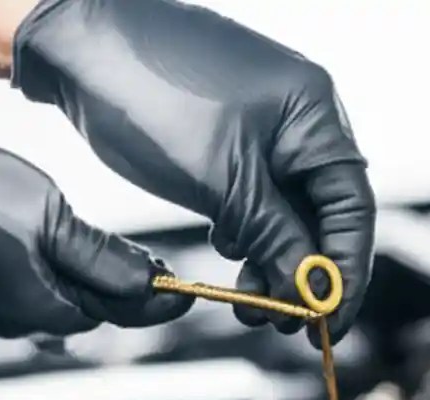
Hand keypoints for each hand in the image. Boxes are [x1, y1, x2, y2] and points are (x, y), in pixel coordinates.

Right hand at [0, 134, 191, 337]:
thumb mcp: (45, 217)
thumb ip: (100, 254)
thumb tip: (149, 279)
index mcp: (50, 307)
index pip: (127, 311)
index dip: (163, 297)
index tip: (189, 286)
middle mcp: (27, 316)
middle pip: (101, 308)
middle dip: (135, 290)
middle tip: (166, 267)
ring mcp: (3, 303)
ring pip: (70, 295)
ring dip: (101, 278)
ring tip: (129, 254)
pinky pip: (40, 283)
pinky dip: (67, 268)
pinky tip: (72, 243)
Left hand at [12, 0, 375, 343]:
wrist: (75, 42)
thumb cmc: (152, 96)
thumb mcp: (220, 180)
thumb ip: (275, 238)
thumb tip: (315, 292)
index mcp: (315, 117)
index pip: (354, 211)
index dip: (346, 276)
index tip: (328, 328)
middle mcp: (300, 120)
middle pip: (324, 216)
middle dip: (305, 275)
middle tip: (279, 323)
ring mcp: (264, 128)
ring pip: (287, 212)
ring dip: (273, 260)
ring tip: (246, 302)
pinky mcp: (229, 138)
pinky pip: (256, 196)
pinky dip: (248, 232)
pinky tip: (228, 252)